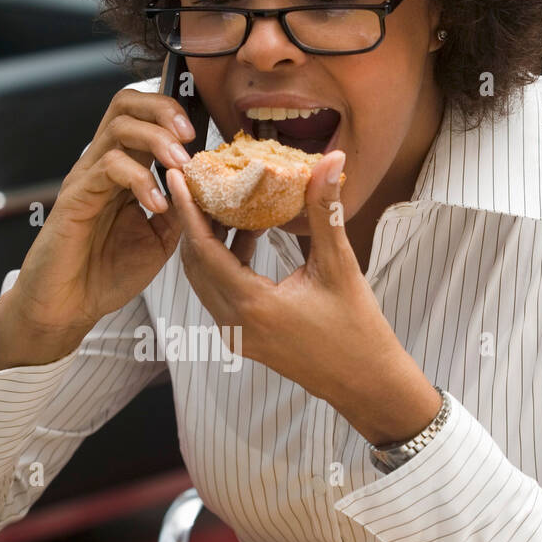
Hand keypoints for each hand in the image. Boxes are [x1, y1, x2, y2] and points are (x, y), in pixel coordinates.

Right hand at [0, 87, 192, 373]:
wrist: (69, 306)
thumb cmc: (106, 273)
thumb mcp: (160, 240)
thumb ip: (182, 210)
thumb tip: (207, 188)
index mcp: (123, 169)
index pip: (142, 115)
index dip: (171, 112)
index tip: (200, 136)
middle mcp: (102, 164)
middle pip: (126, 103)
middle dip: (163, 109)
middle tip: (189, 136)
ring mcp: (87, 177)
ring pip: (119, 126)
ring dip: (157, 140)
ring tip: (179, 167)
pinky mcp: (75, 196)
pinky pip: (109, 167)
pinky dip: (140, 179)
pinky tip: (156, 205)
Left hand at [165, 151, 441, 445]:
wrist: (365, 382)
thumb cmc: (357, 328)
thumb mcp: (339, 266)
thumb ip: (325, 211)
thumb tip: (329, 158)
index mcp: (253, 306)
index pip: (204, 250)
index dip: (188, 210)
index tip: (177, 176)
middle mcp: (235, 324)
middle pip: (195, 264)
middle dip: (192, 221)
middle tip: (196, 182)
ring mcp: (236, 335)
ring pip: (204, 280)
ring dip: (208, 242)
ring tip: (220, 201)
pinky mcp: (244, 339)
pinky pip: (220, 294)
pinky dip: (223, 264)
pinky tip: (246, 235)